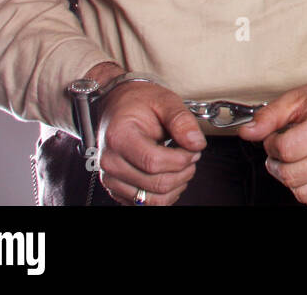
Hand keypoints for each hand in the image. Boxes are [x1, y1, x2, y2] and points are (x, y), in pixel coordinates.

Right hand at [92, 68, 206, 205]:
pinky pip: (144, 204)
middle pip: (155, 184)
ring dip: (175, 186)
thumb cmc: (139, 102)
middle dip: (183, 172)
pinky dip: (164, 194)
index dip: (181, 159)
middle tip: (191, 155)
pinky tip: (169, 175)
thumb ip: (182, 120)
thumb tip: (196, 142)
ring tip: (182, 166)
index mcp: (119, 137)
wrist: (118, 105)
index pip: (154, 162)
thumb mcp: (165, 101)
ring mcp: (111, 178)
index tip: (193, 148)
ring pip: (151, 200)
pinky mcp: (116, 189)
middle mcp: (110, 161)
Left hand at [240, 59, 306, 205]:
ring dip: (292, 180)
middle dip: (278, 164)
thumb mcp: (298, 98)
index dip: (271, 144)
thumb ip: (269, 116)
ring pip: (303, 193)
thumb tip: (247, 132)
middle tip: (282, 151)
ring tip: (295, 161)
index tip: (275, 138)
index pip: (284, 150)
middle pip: (291, 176)